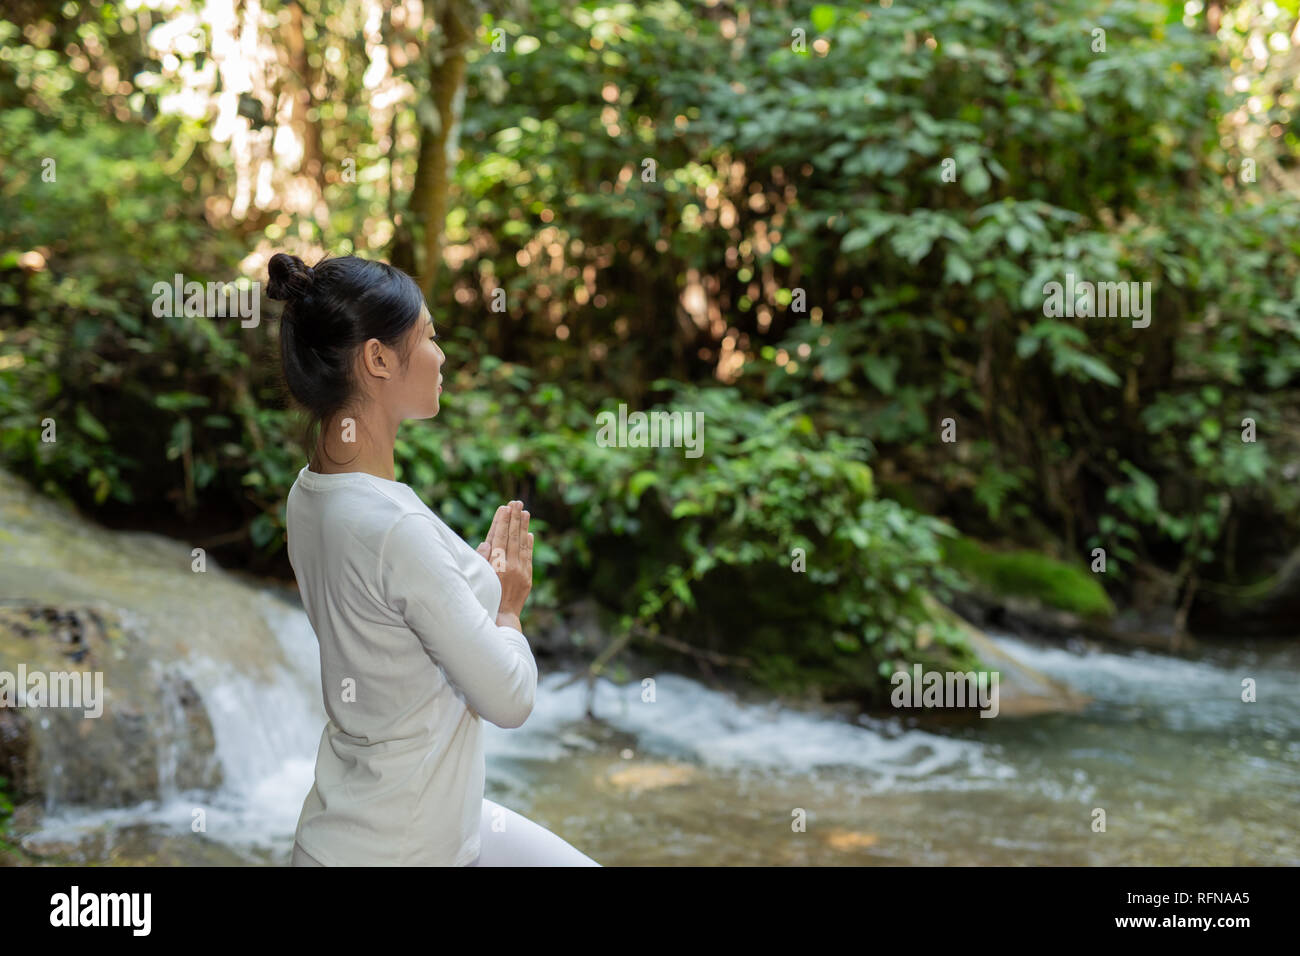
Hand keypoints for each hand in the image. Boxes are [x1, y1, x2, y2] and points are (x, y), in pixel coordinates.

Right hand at [476, 500, 532, 618]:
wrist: (500, 620)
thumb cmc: (483, 598)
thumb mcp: (478, 578)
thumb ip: (482, 559)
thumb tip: (487, 541)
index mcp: (497, 565)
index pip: (500, 537)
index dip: (502, 522)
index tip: (504, 507)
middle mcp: (511, 567)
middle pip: (513, 537)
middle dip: (514, 519)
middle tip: (517, 503)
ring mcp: (522, 573)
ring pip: (523, 545)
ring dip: (524, 528)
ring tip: (525, 512)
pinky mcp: (528, 579)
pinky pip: (529, 558)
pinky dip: (529, 545)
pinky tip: (529, 534)